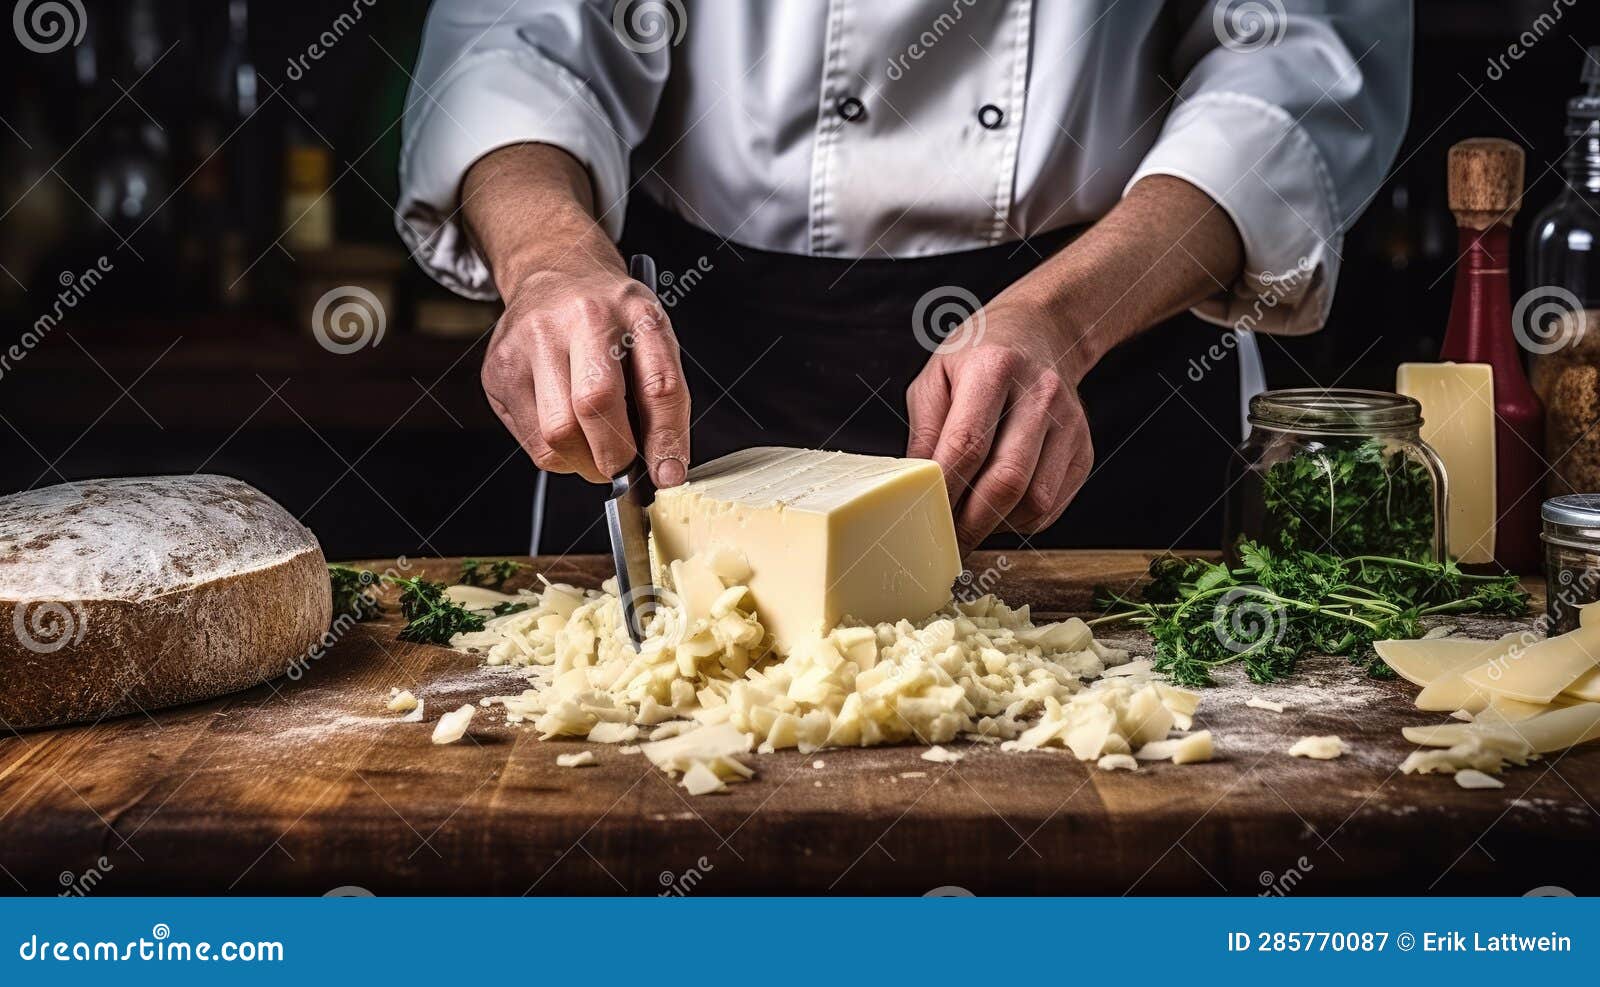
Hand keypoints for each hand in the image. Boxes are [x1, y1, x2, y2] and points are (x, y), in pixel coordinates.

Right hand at [463, 144, 690, 487]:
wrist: (556, 273)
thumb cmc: (612, 320)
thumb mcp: (651, 339)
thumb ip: (662, 399)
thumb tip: (664, 471)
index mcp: (635, 311)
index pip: (658, 384)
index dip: (666, 439)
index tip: (667, 475)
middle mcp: (581, 317)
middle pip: (595, 405)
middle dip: (614, 456)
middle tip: (621, 468)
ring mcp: (531, 339)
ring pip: (557, 433)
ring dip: (583, 462)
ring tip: (593, 453)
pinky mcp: (499, 368)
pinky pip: (532, 440)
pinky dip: (556, 454)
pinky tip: (565, 433)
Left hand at [906, 294, 1092, 553]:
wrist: (1041, 331)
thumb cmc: (979, 355)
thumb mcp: (936, 376)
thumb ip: (924, 431)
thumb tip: (916, 488)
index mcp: (994, 368)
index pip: (967, 444)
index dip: (943, 490)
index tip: (921, 517)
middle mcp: (1039, 394)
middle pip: (1006, 479)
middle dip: (971, 522)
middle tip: (944, 541)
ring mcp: (1068, 423)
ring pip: (1034, 500)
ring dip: (997, 526)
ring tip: (969, 526)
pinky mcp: (1083, 448)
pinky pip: (1052, 505)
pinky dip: (1021, 522)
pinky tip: (998, 514)